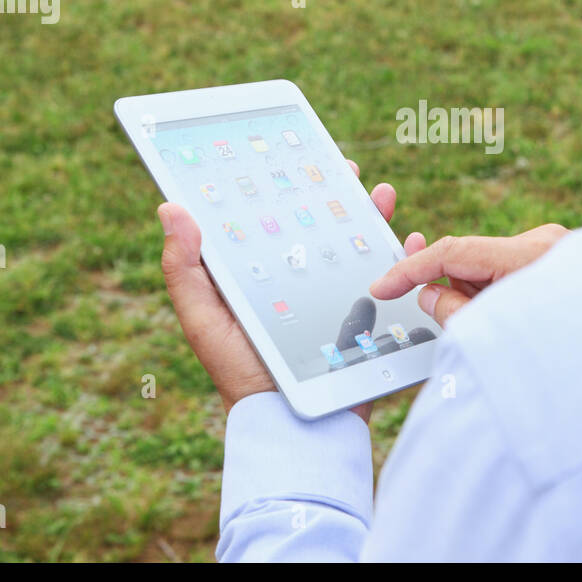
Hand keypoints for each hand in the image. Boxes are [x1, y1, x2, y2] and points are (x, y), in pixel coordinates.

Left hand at [158, 161, 421, 421]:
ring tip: (380, 192)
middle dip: (337, 194)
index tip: (295, 158)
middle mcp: (303, 280)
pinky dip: (406, 255)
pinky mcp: (369, 317)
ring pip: (360, 245)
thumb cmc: (240, 373)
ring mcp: (338, 296)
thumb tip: (170, 207)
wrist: (292, 424)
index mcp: (264, 274)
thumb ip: (185, 269)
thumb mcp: (203, 320)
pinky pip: (394, 279)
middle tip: (345, 168)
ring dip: (374, 215)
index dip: (285, 188)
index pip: (276, 221)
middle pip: (324, 226)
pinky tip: (410, 237)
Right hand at [369, 224, 568, 325]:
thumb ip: (454, 310)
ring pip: (495, 270)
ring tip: (502, 336)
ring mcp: (561, 253)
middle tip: (442, 318)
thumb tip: (431, 293)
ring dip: (479, 299)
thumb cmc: (574, 354)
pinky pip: (517, 278)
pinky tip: (513, 329)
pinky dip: (501, 300)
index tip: (382, 287)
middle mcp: (549, 244)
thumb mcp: (498, 337)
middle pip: (474, 260)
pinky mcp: (567, 267)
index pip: (454, 252)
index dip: (410, 271)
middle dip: (453, 291)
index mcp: (532, 256)